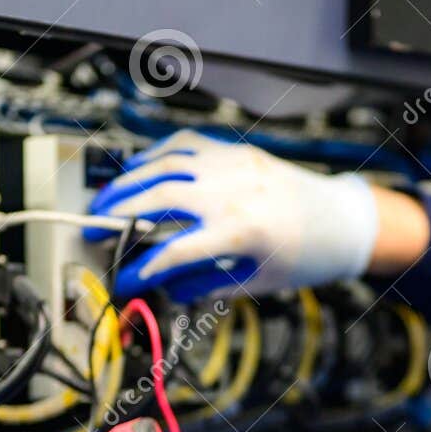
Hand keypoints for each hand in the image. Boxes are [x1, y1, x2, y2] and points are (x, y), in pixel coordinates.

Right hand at [86, 130, 379, 302]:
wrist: (339, 220)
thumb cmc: (304, 254)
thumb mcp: (256, 282)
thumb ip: (207, 285)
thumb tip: (166, 286)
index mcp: (240, 231)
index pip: (173, 252)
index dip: (141, 270)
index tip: (123, 280)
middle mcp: (232, 192)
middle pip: (157, 198)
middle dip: (116, 214)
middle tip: (91, 229)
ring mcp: (231, 166)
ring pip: (163, 164)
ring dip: (127, 181)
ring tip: (104, 200)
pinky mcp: (233, 151)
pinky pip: (183, 146)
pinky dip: (154, 155)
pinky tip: (136, 170)